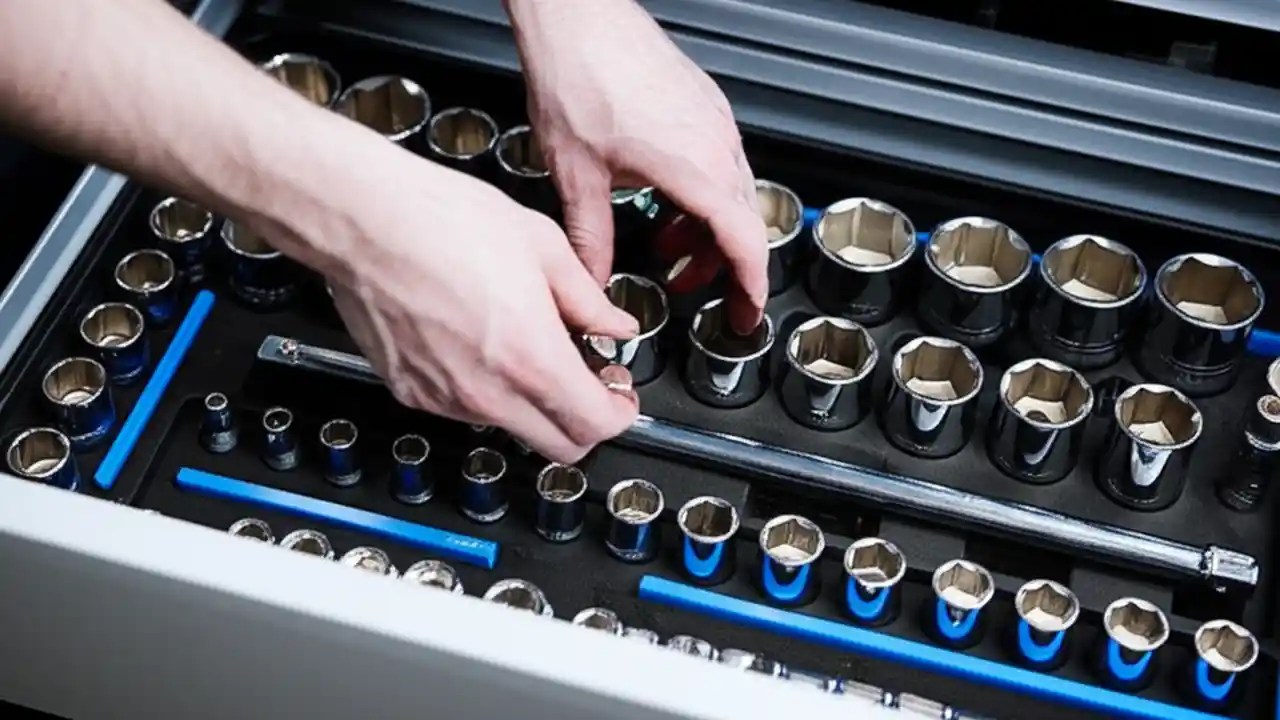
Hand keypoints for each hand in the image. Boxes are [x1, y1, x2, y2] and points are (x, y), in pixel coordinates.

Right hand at [308, 135, 639, 461]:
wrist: (361, 218)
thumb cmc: (441, 219)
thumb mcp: (542, 246)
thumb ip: (588, 299)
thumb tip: (615, 325)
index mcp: (530, 357)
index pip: (595, 426)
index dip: (621, 414)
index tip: (621, 394)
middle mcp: (487, 392)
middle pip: (560, 448)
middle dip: (586, 423)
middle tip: (590, 382)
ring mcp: (445, 398)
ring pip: (512, 429)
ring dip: (535, 405)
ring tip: (531, 349)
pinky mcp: (410, 391)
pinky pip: (465, 411)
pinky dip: (489, 392)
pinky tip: (486, 345)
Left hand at [507, 0, 767, 332]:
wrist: (576, 16)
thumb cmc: (578, 76)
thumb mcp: (576, 176)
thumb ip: (590, 240)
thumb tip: (595, 284)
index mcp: (695, 166)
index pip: (744, 243)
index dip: (749, 287)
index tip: (745, 314)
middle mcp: (715, 142)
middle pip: (742, 222)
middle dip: (722, 266)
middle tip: (698, 293)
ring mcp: (712, 120)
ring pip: (730, 192)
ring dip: (706, 229)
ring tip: (668, 249)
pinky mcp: (701, 104)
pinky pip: (719, 164)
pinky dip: (700, 196)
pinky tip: (664, 202)